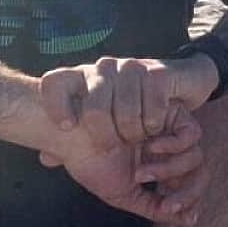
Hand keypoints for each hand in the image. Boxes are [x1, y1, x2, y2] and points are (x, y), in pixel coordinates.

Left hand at [40, 55, 218, 151]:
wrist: (181, 81)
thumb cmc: (134, 107)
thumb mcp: (103, 122)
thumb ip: (74, 140)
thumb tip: (46, 158)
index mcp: (83, 76)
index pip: (53, 82)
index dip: (55, 107)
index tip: (69, 127)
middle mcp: (103, 68)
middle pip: (94, 109)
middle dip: (104, 137)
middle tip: (111, 149)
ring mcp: (131, 68)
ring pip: (126, 113)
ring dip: (133, 134)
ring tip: (136, 140)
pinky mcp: (157, 74)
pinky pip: (152, 109)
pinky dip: (153, 126)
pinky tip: (153, 130)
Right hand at [45, 104, 207, 224]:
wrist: (71, 137)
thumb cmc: (91, 163)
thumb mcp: (123, 193)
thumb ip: (153, 207)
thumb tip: (188, 220)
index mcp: (161, 167)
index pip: (189, 185)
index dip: (189, 201)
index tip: (175, 212)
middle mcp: (169, 150)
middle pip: (199, 172)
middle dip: (188, 193)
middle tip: (168, 206)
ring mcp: (171, 131)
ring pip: (196, 156)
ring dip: (170, 170)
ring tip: (140, 174)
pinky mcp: (171, 114)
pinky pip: (192, 133)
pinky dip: (176, 145)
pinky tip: (151, 148)